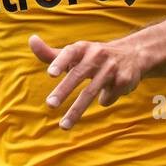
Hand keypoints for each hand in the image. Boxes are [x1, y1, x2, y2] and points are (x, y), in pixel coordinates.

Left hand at [29, 35, 143, 128]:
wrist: (134, 54)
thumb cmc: (95, 57)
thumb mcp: (75, 53)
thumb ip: (51, 53)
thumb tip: (31, 40)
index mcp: (83, 48)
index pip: (70, 52)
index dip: (60, 62)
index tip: (50, 74)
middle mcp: (97, 55)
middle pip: (78, 75)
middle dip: (64, 90)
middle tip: (50, 104)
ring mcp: (112, 67)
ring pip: (91, 92)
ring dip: (76, 111)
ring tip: (63, 126)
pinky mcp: (125, 79)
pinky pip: (107, 98)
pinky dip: (105, 100)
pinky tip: (108, 93)